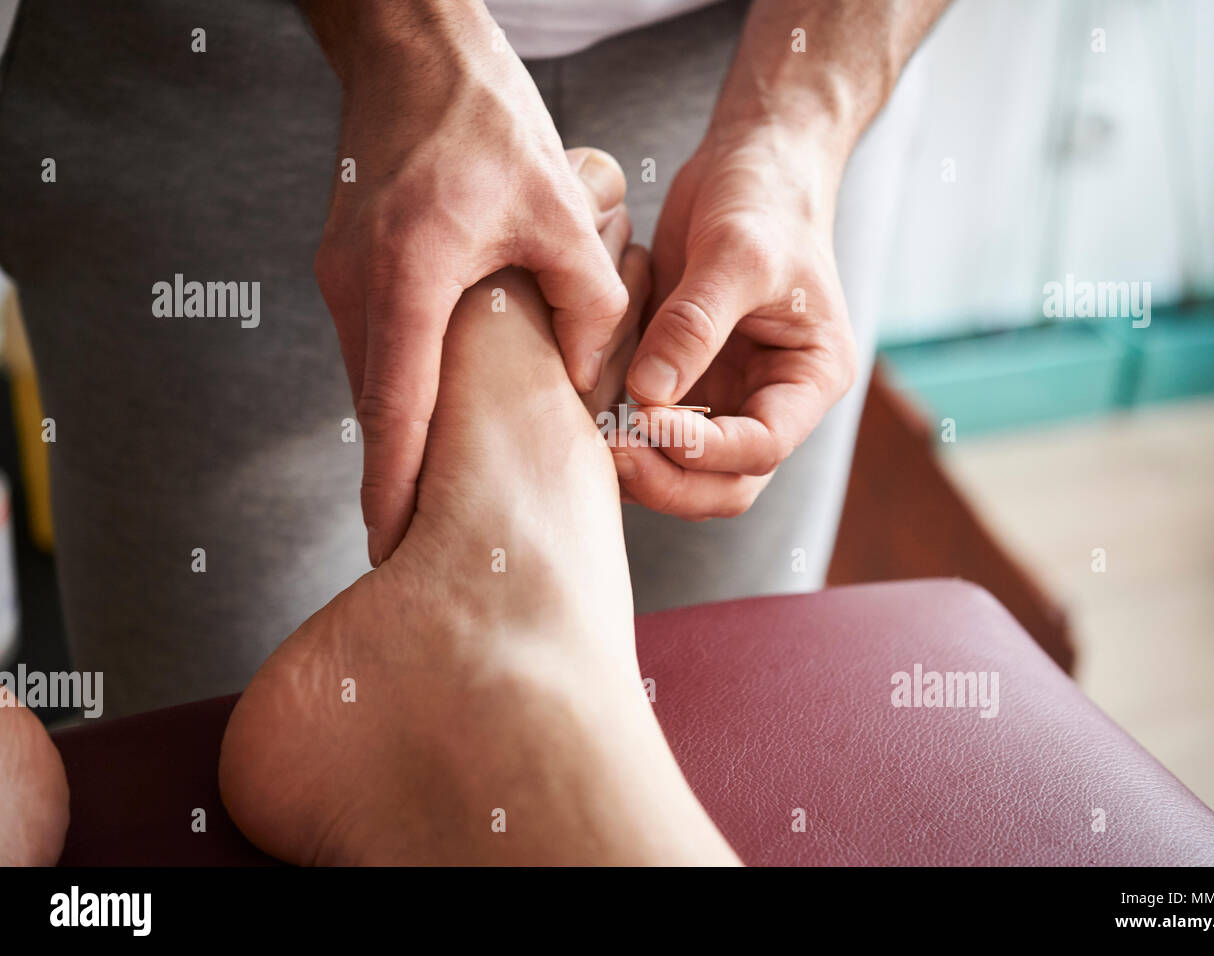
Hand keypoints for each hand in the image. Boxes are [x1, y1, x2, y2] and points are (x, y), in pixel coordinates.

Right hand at [308, 1, 627, 564]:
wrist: (412, 53)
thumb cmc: (486, 122)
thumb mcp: (561, 210)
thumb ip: (589, 302)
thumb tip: (597, 379)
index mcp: (408, 273)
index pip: (396, 407)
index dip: (395, 484)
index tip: (393, 544)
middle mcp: (357, 283)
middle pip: (376, 408)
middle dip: (396, 478)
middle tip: (426, 541)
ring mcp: (339, 277)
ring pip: (372, 380)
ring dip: (402, 433)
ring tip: (439, 487)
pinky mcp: (343, 267)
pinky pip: (372, 347)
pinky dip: (401, 386)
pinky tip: (440, 406)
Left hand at [617, 125, 856, 518]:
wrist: (748, 163)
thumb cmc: (763, 199)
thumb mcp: (735, 252)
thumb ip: (695, 323)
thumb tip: (649, 394)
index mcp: (809, 379)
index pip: (764, 446)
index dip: (706, 449)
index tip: (649, 418)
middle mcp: (771, 402)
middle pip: (726, 485)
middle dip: (669, 477)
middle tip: (612, 447)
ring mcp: (726, 398)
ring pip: (685, 473)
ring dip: (641, 466)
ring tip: (592, 433)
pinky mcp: (683, 384)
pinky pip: (651, 434)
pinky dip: (622, 435)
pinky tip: (585, 410)